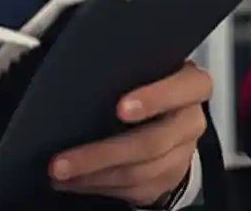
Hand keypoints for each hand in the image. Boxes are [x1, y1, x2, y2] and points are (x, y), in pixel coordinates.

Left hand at [49, 60, 211, 206]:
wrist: (171, 117)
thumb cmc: (149, 83)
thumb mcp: (145, 66)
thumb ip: (126, 64)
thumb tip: (71, 61)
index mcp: (191, 85)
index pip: (183, 88)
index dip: (154, 99)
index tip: (120, 108)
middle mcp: (191, 121)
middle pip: (153, 141)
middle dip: (102, 153)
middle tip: (63, 160)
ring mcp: (182, 154)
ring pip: (139, 172)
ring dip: (93, 174)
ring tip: (59, 172)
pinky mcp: (169, 179)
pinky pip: (134, 190)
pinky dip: (99, 186)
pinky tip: (75, 181)